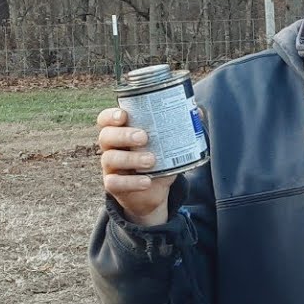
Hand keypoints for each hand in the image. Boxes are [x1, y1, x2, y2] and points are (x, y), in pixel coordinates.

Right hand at [97, 107, 174, 225]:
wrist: (153, 192)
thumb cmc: (157, 161)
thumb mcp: (167, 145)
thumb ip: (179, 128)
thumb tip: (198, 112)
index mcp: (121, 132)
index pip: (105, 119)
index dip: (110, 115)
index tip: (123, 115)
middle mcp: (111, 147)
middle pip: (106, 136)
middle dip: (124, 135)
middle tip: (144, 137)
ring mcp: (110, 167)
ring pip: (110, 158)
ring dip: (131, 158)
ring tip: (151, 160)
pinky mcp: (113, 185)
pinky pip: (115, 183)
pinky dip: (131, 182)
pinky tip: (146, 181)